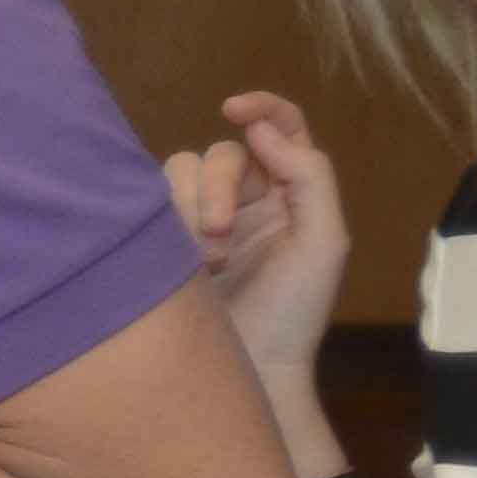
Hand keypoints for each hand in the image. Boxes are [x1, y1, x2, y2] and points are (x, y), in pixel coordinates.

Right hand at [167, 91, 357, 396]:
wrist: (251, 371)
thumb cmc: (294, 311)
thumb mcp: (324, 242)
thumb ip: (308, 177)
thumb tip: (260, 129)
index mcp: (291, 194)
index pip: (281, 128)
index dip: (262, 107)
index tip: (232, 109)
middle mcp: (248, 199)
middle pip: (224, 153)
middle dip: (218, 188)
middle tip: (219, 238)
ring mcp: (203, 219)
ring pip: (181, 172)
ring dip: (190, 211)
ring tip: (202, 263)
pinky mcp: (166, 240)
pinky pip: (152, 202)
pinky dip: (165, 223)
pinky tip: (178, 264)